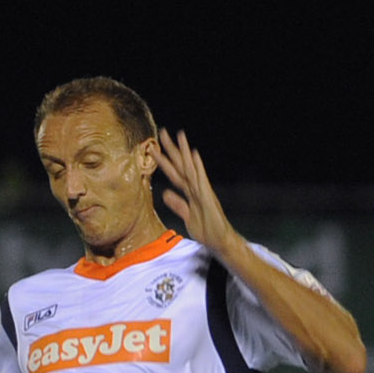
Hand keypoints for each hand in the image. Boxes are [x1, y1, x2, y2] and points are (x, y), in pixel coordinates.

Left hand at [156, 129, 244, 260]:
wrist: (220, 241)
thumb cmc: (206, 229)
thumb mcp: (187, 216)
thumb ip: (178, 204)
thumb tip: (165, 193)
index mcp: (189, 192)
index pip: (174, 173)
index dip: (163, 160)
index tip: (153, 147)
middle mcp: (195, 188)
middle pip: (180, 165)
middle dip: (171, 149)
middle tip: (162, 131)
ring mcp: (202, 191)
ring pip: (190, 168)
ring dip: (184, 152)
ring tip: (179, 135)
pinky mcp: (207, 197)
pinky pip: (201, 180)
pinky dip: (197, 167)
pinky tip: (193, 155)